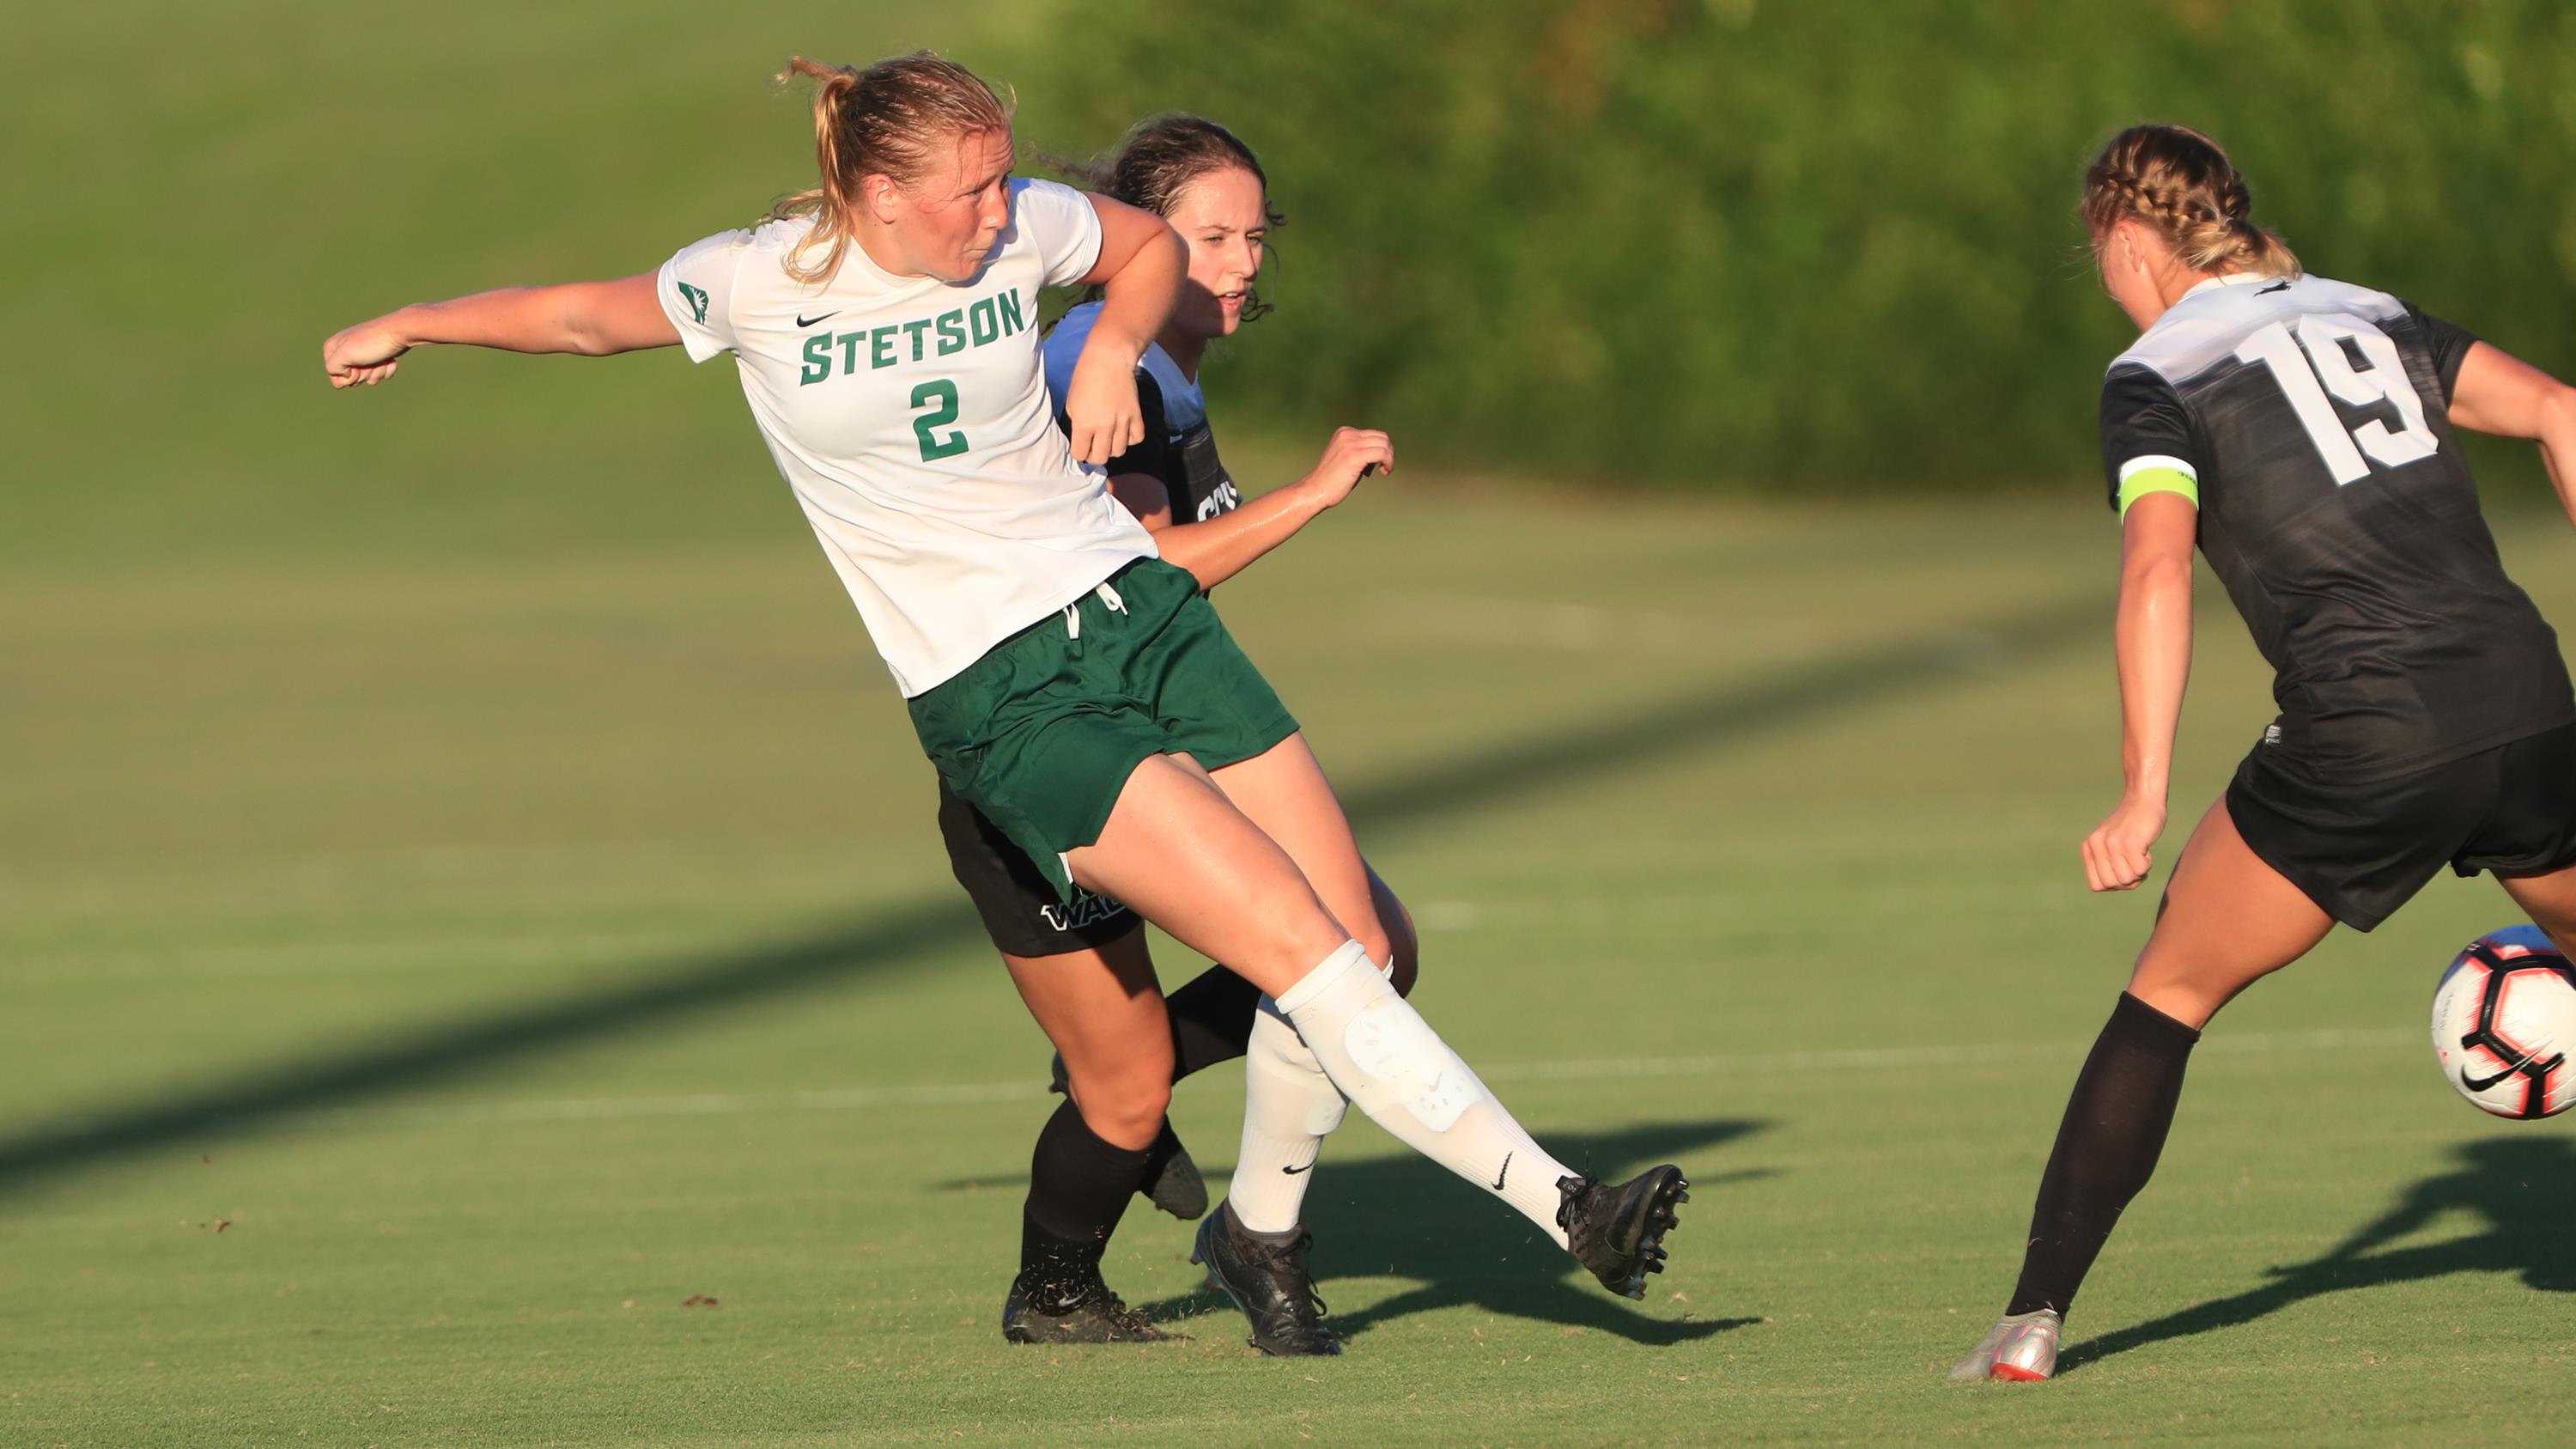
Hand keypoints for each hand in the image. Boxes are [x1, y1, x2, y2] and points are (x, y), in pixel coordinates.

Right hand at [323, 314, 411, 388]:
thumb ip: (332, 367)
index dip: (349, 376)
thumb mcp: (346, 354)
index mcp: (332, 348)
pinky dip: (387, 369)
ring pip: (368, 379)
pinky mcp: (377, 358)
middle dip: (365, 374)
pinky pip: (380, 374)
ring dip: (377, 371)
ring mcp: (362, 355)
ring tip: (381, 357)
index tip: (356, 363)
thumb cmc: (372, 342)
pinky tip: (390, 358)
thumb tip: (344, 376)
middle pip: (353, 381)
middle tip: (370, 359)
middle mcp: (345, 351)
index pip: (335, 378)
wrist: (399, 332)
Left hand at [1062, 335, 1145, 465]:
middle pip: (1100, 458)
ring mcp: (1122, 422)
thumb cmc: (1085, 377)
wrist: (1108, 358)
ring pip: (1119, 452)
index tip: (1080, 447)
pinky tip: (1123, 431)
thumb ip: (1077, 423)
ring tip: (1108, 439)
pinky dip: (1129, 439)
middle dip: (1094, 455)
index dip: (1078, 453)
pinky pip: (1136, 439)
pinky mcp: (1136, 415)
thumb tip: (1083, 437)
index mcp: (1083, 424)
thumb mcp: (1072, 402)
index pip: (1080, 454)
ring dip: (1111, 449)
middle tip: (1093, 447)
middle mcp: (1103, 427)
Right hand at [1299, 426, 1393, 507]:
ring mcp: (1351, 444)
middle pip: (1382, 437)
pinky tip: (1385, 472)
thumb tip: (1384, 451)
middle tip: (1384, 467)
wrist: (1315, 490)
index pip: (1374, 434)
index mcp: (1344, 432)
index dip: (1380, 449)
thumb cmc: (1332, 480)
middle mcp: (1347, 434)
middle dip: (1388, 452)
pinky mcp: (1355, 455)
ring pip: (1384, 444)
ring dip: (1390, 458)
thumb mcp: (1346, 458)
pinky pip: (1382, 453)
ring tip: (1385, 470)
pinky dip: (1389, 462)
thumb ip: (1361, 451)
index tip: (1374, 466)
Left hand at [2082, 791, 2166, 891]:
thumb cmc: (2132, 827)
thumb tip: (2113, 886)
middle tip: (2136, 864)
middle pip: (2112, 885)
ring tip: (2140, 855)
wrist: (2144, 800)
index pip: (2097, 886)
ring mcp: (2112, 843)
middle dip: (2128, 882)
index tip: (2124, 870)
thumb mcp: (2110, 845)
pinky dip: (2147, 864)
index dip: (2114, 884)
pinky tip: (2146, 849)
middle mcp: (2096, 845)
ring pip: (2126, 880)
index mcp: (2088, 847)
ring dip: (2139, 873)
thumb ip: (2106, 864)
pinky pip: (2140, 870)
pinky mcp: (2130, 842)